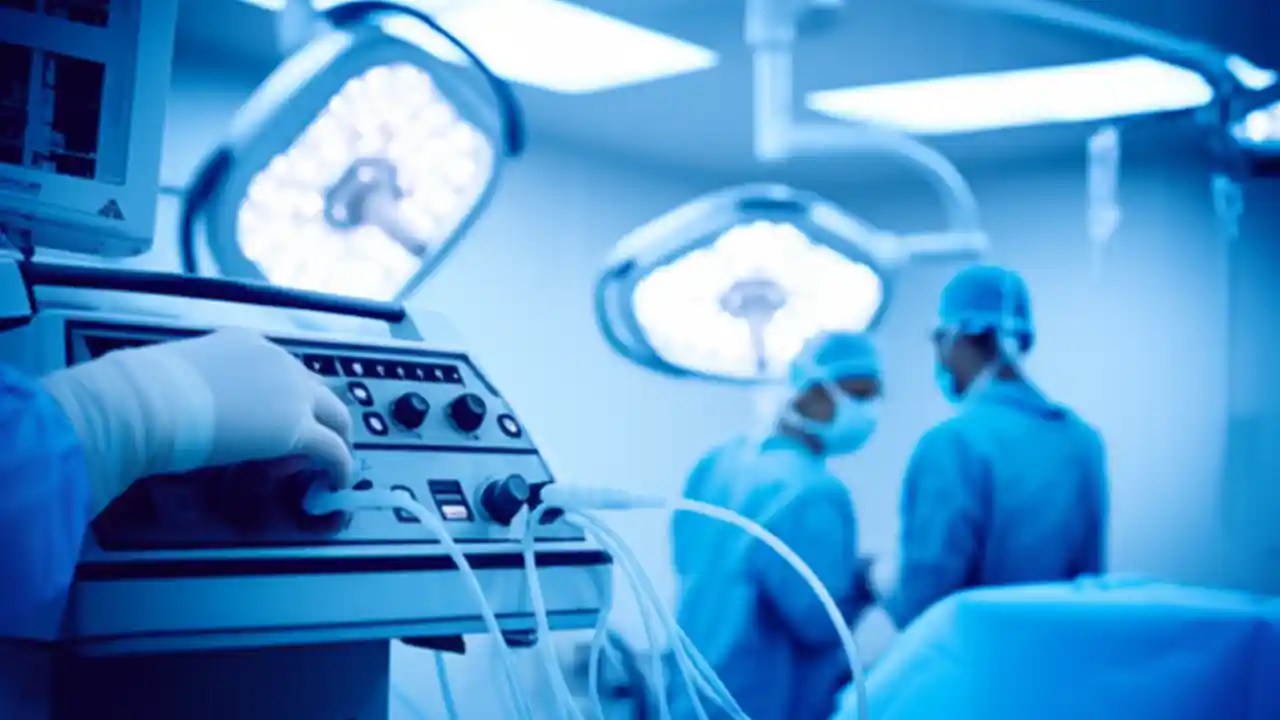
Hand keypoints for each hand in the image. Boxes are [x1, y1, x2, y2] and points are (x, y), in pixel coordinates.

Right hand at [43, 328, 353, 512]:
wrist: (149, 401)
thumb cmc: (146, 392)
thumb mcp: (180, 380)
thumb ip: (198, 389)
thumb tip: (192, 409)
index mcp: (246, 343)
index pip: (282, 369)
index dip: (290, 395)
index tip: (288, 415)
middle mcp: (277, 360)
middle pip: (317, 389)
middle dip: (323, 415)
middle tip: (323, 439)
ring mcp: (291, 392)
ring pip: (335, 415)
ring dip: (338, 438)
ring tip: (334, 463)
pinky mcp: (297, 428)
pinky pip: (332, 449)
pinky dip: (339, 467)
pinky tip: (335, 483)